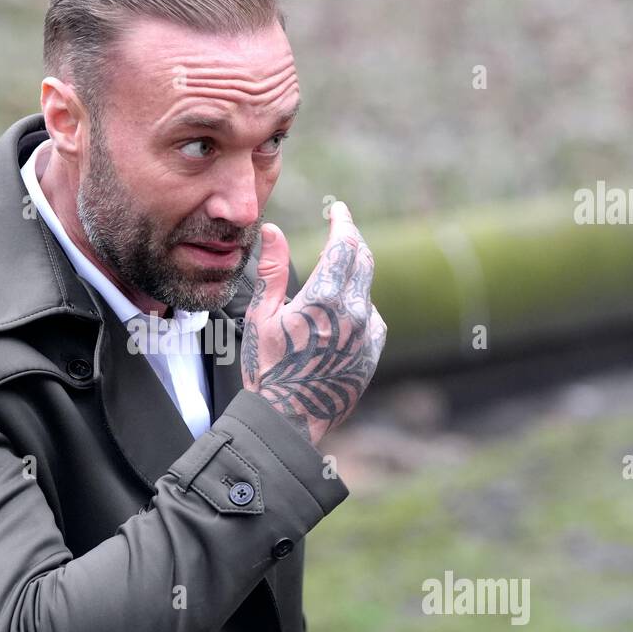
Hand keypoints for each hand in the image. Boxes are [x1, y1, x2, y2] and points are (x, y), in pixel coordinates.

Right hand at [240, 201, 386, 447]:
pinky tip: (341, 316)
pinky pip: (372, 320)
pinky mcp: (372, 355)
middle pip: (363, 261)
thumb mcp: (260, 317)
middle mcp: (354, 313)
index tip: (338, 209)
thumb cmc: (266, 369)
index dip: (343, 222)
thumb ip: (270, 271)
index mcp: (325, 298)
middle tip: (340, 229)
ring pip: (366, 291)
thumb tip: (273, 229)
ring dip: (352, 278)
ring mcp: (367, 336)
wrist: (287, 421)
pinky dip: (359, 308)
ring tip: (331, 278)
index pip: (344, 244)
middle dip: (352, 241)